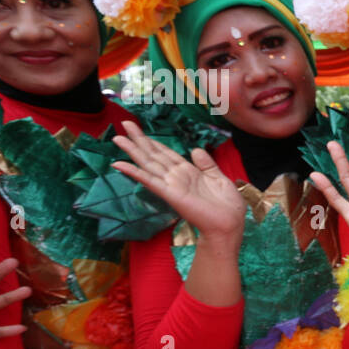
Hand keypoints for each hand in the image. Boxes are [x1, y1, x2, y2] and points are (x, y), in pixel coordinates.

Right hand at [112, 121, 246, 245]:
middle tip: (124, 124)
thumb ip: (206, 164)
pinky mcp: (171, 195)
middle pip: (154, 155)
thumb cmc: (228, 206)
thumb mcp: (219, 178)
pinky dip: (135, 172)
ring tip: (118, 139)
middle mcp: (177, 177)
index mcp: (189, 172)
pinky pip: (150, 181)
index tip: (139, 130)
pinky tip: (120, 165)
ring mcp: (172, 185)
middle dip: (139, 140)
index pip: (166, 153)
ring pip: (148, 164)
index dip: (153, 141)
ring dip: (133, 151)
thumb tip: (195, 149)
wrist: (230, 225)